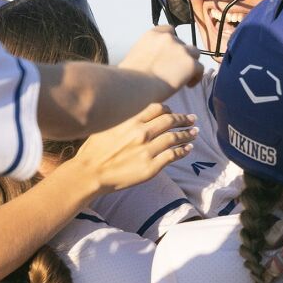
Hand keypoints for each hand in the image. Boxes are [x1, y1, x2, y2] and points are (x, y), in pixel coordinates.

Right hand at [61, 104, 196, 194]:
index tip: (173, 112)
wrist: (89, 173)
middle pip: (170, 121)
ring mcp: (147, 150)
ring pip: (175, 137)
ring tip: (194, 133)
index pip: (158, 109)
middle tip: (192, 120)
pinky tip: (187, 149)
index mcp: (131, 121)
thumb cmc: (94, 151)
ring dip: (187, 134)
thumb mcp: (106, 127)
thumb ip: (125, 121)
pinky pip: (172, 155)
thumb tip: (139, 117)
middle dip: (184, 119)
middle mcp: (141, 133)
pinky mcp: (150, 167)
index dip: (169, 110)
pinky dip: (183, 151)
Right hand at [117, 25, 202, 93]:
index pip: (169, 30)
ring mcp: (181, 50)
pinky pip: (199, 69)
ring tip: (184, 77)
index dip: (172, 42)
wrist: (134, 86)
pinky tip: (188, 85)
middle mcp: (168, 38)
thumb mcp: (133, 57)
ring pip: (194, 54)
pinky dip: (195, 77)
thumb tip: (147, 63)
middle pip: (182, 44)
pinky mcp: (190, 64)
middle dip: (180, 55)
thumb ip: (145, 53)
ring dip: (189, 63)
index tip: (169, 54)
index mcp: (152, 34)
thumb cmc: (127, 78)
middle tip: (174, 70)